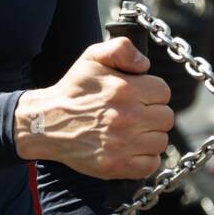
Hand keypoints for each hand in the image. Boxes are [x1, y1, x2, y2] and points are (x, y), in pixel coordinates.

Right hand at [15, 36, 173, 179]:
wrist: (47, 123)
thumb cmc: (73, 89)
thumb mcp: (93, 57)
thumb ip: (122, 48)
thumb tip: (145, 64)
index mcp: (124, 89)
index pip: (163, 91)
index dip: (152, 91)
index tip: (138, 94)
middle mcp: (126, 118)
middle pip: (166, 117)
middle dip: (153, 113)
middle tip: (136, 112)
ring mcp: (122, 145)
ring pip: (161, 141)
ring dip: (150, 135)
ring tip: (132, 130)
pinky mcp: (117, 167)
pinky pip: (151, 164)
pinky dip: (145, 158)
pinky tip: (131, 147)